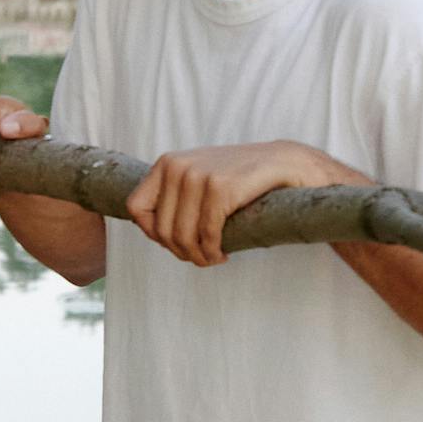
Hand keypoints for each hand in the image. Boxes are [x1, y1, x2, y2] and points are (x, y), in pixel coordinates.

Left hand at [125, 139, 359, 267]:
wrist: (285, 164)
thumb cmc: (240, 178)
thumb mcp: (198, 178)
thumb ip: (172, 196)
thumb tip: (148, 229)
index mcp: (167, 163)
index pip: (137, 209)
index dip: (153, 234)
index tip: (177, 242)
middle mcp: (178, 166)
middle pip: (161, 229)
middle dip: (181, 251)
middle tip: (201, 256)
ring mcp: (198, 176)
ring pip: (182, 236)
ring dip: (198, 257)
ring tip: (213, 258)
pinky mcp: (220, 188)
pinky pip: (206, 235)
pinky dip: (213, 252)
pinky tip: (223, 253)